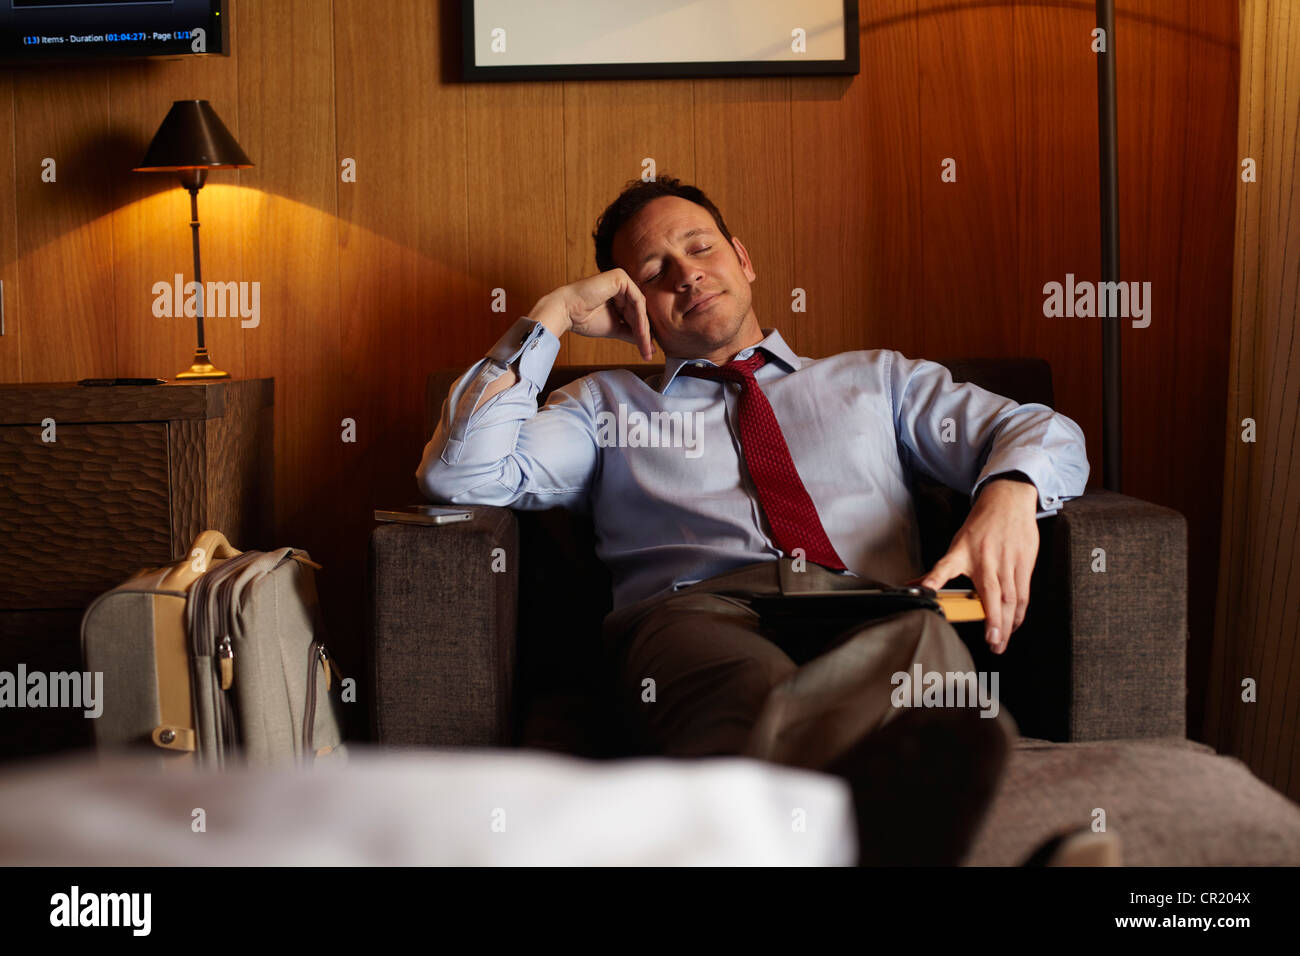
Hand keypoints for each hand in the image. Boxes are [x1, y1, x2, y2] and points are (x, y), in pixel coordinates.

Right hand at [530, 269, 654, 360]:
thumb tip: (648, 346)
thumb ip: (631, 333)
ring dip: (643, 329)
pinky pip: (637, 300)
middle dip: (645, 334)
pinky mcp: (620, 278)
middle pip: (640, 312)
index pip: (636, 315)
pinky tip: (641, 333)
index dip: (642, 334)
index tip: (647, 352)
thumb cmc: (583, 319)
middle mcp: (622, 285)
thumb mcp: (614, 328)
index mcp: (619, 295)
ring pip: (640, 308)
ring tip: (644, 346)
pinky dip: (640, 318)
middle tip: (648, 353)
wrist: (565, 312)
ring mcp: (622, 280)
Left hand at [910, 478, 1039, 654]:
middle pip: (990, 593)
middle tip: (992, 642)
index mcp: (962, 552)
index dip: (933, 580)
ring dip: (1006, 623)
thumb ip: (939, 570)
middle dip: (992, 620)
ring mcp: (1006, 562)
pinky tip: (1012, 626)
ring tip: (1000, 642)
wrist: (1008, 501)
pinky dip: (1018, 613)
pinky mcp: (1023, 564)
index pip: (944, 567)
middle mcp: (985, 559)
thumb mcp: (957, 544)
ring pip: (1010, 598)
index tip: (924, 592)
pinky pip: (1023, 594)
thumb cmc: (981, 525)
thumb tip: (913, 586)